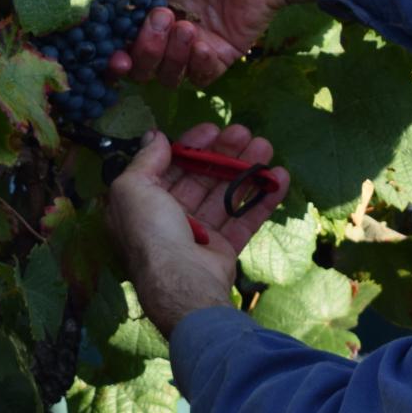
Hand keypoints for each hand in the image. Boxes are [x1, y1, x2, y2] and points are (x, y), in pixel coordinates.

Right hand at [98, 0, 313, 87]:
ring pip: (165, 75)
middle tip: (161, 21)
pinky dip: (198, 62)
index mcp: (146, 5)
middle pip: (137, 64)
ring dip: (170, 54)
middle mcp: (164, 29)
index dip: (109, 49)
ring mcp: (191, 47)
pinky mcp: (217, 58)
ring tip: (188, 25)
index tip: (110, 49)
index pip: (116, 38)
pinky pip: (198, 78)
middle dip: (143, 49)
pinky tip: (207, 39)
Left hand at [105, 124, 288, 336]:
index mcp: (143, 205)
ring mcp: (199, 234)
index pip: (169, 167)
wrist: (182, 283)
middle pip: (201, 178)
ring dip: (246, 169)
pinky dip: (263, 198)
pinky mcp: (224, 248)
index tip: (212, 129)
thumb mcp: (132, 189)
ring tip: (265, 147)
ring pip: (225, 194)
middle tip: (245, 132)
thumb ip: (144, 160)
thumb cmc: (152, 233)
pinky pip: (245, 218)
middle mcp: (169, 218)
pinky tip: (279, 177)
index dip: (190, 146)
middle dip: (223, 153)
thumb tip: (156, 136)